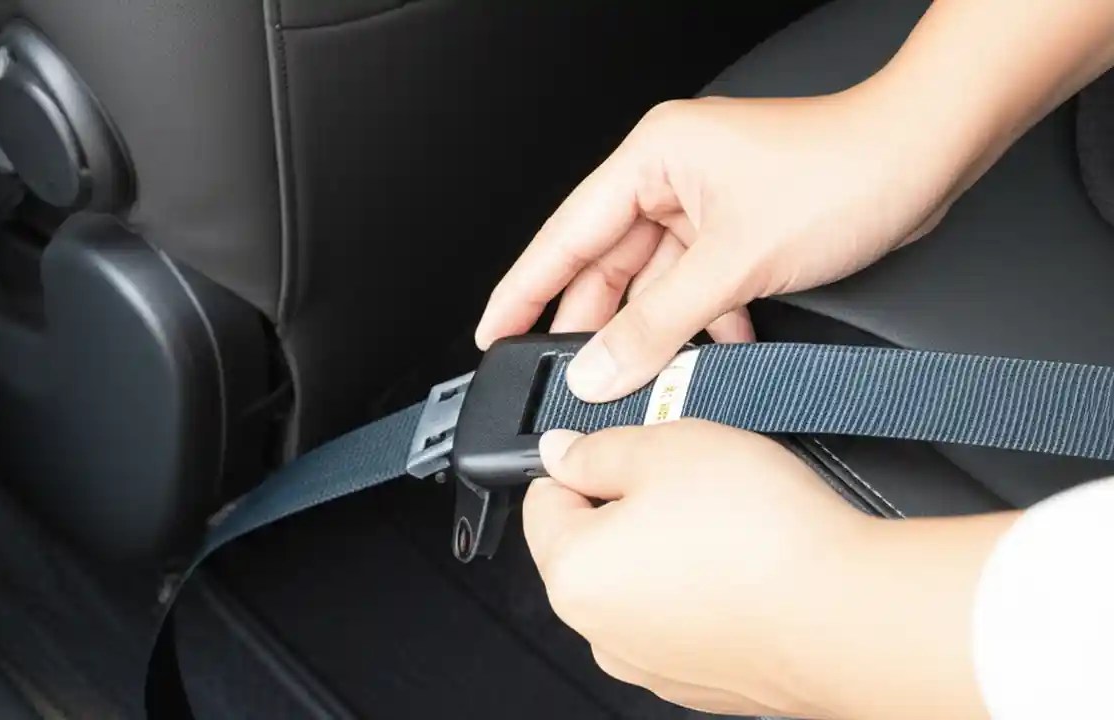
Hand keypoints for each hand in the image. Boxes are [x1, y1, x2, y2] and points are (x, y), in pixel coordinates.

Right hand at [476, 90, 973, 401]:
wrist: (926, 156)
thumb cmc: (843, 170)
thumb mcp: (734, 261)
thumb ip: (658, 323)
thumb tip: (598, 368)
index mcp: (651, 159)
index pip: (564, 235)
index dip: (522, 290)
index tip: (490, 335)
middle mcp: (669, 176)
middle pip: (606, 265)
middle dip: (596, 326)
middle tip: (571, 381)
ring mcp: (704, 203)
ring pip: (654, 283)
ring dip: (657, 332)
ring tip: (646, 379)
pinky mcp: (736, 228)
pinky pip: (695, 286)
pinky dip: (700, 323)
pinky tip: (711, 352)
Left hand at [524, 421, 868, 716]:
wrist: (852, 618)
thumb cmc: (762, 535)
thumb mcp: (666, 446)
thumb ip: (598, 448)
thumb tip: (562, 450)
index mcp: (573, 574)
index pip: (543, 500)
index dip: (584, 461)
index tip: (627, 449)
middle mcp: (600, 633)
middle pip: (590, 545)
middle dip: (629, 505)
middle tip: (687, 479)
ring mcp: (652, 664)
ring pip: (639, 582)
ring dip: (667, 547)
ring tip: (725, 521)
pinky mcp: (702, 682)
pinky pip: (683, 618)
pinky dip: (703, 590)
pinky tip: (746, 566)